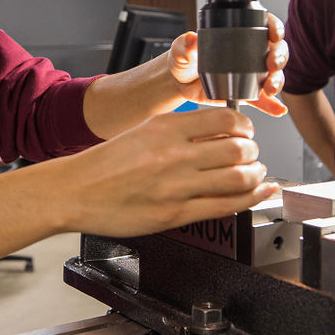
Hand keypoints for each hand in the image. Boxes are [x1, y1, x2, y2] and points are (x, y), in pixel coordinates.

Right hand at [47, 108, 277, 236]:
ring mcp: (176, 186)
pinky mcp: (174, 214)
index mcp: (166, 128)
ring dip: (256, 176)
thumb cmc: (104, 165)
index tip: (246, 132)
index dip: (246, 127)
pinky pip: (225, 206)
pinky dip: (251, 199)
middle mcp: (174, 154)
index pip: (226, 120)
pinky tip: (260, 194)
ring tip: (255, 175)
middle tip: (252, 155)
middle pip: (238, 149)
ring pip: (238, 178)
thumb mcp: (143, 132)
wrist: (74, 192)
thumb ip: (180, 132)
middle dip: (254, 152)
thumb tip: (220, 133)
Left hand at [168, 14, 288, 116]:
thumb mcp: (182, 48)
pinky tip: (278, 109)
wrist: (179, 83)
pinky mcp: (246, 92)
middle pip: (275, 50)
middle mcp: (250, 52)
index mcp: (238, 33)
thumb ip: (186, 44)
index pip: (264, 25)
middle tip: (272, 65)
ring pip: (273, 74)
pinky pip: (262, 99)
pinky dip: (272, 105)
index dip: (275, 28)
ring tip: (270, 88)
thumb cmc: (183, 59)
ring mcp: (251, 73)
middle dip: (280, 57)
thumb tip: (191, 39)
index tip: (274, 35)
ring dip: (277, 81)